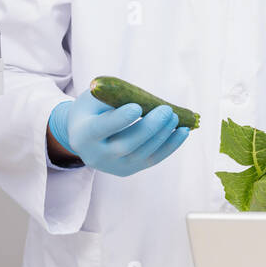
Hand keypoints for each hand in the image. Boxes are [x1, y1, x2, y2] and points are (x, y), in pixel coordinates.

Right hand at [48, 89, 189, 176]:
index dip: (119, 120)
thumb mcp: (95, 98)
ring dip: (162, 136)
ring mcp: (114, 166)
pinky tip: (183, 131)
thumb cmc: (91, 110)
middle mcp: (97, 156)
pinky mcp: (129, 170)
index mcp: (83, 135)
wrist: (82, 136)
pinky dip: (170, 146)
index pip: (101, 129)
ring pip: (142, 154)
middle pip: (126, 145)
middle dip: (149, 128)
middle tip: (166, 110)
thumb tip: (146, 98)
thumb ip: (114, 96)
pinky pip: (153, 160)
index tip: (137, 107)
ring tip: (175, 117)